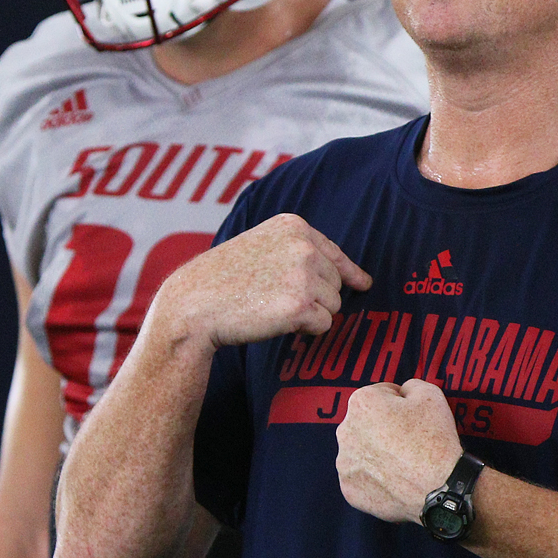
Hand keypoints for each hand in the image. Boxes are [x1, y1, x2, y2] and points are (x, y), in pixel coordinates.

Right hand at [153, 214, 370, 350]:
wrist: (194, 304)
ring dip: (310, 314)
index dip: (350, 272)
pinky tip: (277, 322)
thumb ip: (297, 251)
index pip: (334, 253)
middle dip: (317, 298)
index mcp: (293, 226)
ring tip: (273, 309)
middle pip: (336, 282)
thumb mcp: (260, 245)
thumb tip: (353, 276)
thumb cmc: (224, 279)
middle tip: (278, 302)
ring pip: (333, 305)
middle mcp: (303, 246)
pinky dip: (306, 331)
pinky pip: (323, 325)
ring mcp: (303, 275)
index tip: (363, 283)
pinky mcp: (300, 306)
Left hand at [335, 379, 462, 523]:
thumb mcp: (431, 394)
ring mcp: (344, 463)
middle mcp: (345, 430)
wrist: (439, 487)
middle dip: (383, 428)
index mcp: (361, 402)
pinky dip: (374, 478)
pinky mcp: (348, 489)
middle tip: (408, 442)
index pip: (381, 395)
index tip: (413, 418)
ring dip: (376, 453)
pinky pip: (361, 478)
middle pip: (366, 423)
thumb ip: (409, 385)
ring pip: (361, 451)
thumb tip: (401, 393)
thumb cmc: (434, 438)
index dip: (401, 404)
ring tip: (402, 463)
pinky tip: (394, 480)